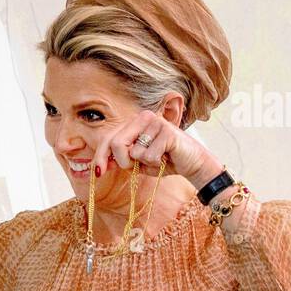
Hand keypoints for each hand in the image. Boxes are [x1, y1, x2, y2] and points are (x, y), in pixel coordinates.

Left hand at [90, 109, 221, 186]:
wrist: (192, 163)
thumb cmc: (163, 161)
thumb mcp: (137, 162)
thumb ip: (119, 160)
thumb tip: (99, 165)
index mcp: (133, 123)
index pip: (108, 138)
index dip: (101, 156)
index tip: (99, 173)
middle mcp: (143, 117)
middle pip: (116, 143)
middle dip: (122, 162)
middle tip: (134, 167)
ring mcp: (155, 122)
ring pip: (133, 151)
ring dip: (143, 163)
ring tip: (158, 158)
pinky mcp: (167, 131)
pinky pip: (149, 155)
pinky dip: (156, 162)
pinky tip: (167, 156)